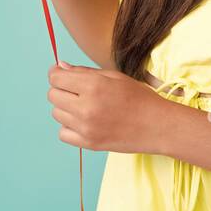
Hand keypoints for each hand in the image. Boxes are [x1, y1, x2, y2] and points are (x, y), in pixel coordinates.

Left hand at [47, 62, 169, 153]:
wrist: (158, 126)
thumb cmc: (139, 97)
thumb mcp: (114, 77)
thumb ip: (84, 72)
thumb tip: (59, 67)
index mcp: (93, 85)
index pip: (55, 78)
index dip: (57, 74)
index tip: (64, 76)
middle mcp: (86, 107)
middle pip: (52, 95)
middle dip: (61, 90)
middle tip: (78, 91)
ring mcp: (85, 127)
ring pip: (56, 114)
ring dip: (66, 108)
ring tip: (86, 107)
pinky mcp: (88, 144)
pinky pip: (62, 133)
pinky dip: (69, 127)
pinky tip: (84, 122)